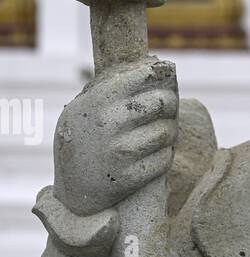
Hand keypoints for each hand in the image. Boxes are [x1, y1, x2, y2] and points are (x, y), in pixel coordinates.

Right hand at [54, 59, 177, 216]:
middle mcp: (108, 125)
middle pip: (161, 103)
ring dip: (170, 131)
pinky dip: (166, 155)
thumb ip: (112, 88)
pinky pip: (165, 159)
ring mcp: (119, 152)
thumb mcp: (84, 108)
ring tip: (163, 132)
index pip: (143, 76)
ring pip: (167, 132)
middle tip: (168, 106)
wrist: (72, 190)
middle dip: (170, 103)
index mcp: (96, 102)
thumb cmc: (83, 140)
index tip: (167, 72)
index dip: (161, 73)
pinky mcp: (130, 178)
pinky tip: (158, 153)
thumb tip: (158, 66)